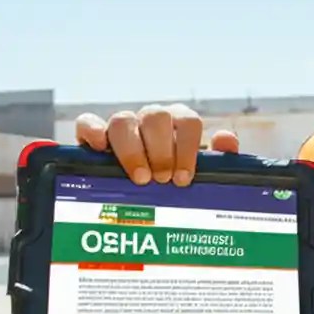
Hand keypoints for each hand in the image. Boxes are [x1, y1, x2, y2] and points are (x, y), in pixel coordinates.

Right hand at [75, 103, 239, 185]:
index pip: (188, 120)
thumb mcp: (203, 174)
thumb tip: (225, 139)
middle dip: (161, 151)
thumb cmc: (178, 181)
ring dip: (132, 149)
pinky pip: (88, 123)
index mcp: (180, 124)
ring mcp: (123, 126)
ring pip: (122, 121)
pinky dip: (93, 131)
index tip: (183, 178)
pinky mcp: (95, 135)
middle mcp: (151, 120)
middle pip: (155, 118)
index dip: (187, 147)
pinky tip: (100, 149)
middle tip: (162, 180)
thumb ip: (221, 158)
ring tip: (140, 178)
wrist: (148, 195)